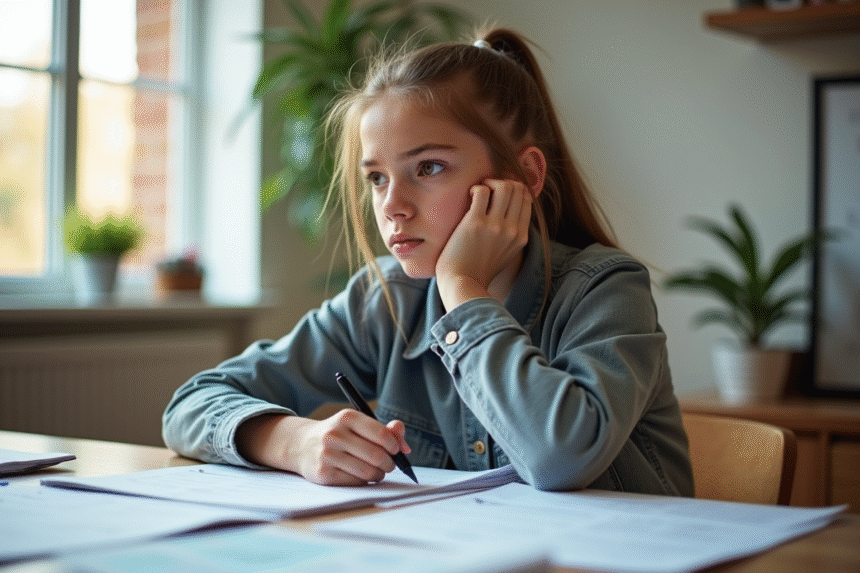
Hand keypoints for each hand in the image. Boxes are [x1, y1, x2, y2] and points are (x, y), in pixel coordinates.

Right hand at [236, 411, 410, 485]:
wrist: (302, 445)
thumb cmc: (339, 434)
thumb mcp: (358, 425)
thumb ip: (385, 430)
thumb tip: (405, 447)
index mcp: (347, 417)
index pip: (381, 434)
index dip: (394, 445)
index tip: (396, 450)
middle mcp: (335, 434)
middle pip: (377, 455)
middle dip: (389, 463)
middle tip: (390, 464)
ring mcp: (327, 454)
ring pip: (368, 472)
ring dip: (379, 475)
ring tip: (377, 472)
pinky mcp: (323, 474)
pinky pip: (356, 482)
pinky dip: (364, 482)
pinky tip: (361, 476)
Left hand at [435, 178, 532, 309]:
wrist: (462, 284)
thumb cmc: (478, 270)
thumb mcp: (506, 254)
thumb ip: (512, 235)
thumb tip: (511, 212)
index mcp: (521, 237)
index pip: (527, 199)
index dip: (514, 189)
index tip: (499, 193)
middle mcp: (511, 230)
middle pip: (518, 189)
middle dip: (503, 182)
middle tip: (488, 189)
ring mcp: (494, 226)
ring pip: (504, 186)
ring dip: (490, 182)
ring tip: (480, 191)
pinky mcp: (475, 223)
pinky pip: (481, 191)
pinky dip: (476, 188)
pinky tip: (469, 195)